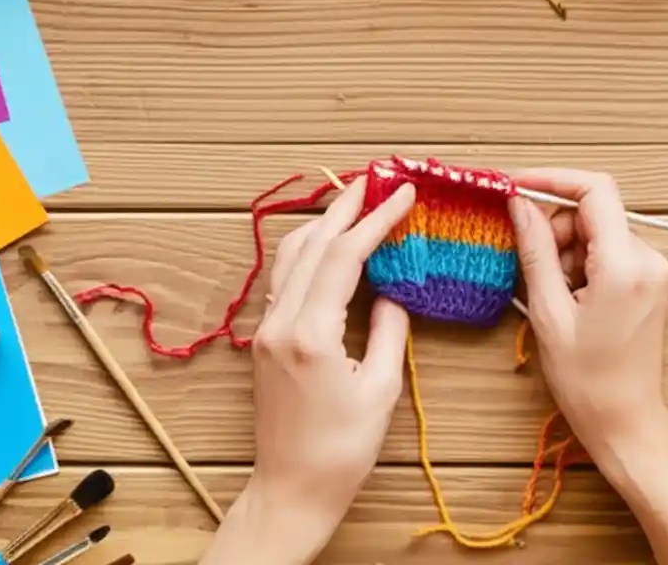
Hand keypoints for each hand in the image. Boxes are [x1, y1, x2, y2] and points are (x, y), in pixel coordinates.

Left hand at [202, 178, 415, 564]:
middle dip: (344, 207)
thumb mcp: (380, 389)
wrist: (291, 489)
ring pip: (291, 257)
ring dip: (322, 224)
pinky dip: (308, 252)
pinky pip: (285, 280)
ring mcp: (266, 330)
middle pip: (311, 245)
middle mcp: (280, 323)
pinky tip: (328, 247)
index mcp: (310, 333)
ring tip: (353, 202)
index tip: (403, 193)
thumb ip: (387, 331)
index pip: (344, 257)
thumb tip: (391, 295)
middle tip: (376, 179)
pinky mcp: (264, 341)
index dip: (376, 221)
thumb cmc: (340, 450)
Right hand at [507, 169, 667, 459]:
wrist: (624, 420)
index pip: (594, 190)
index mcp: (625, 265)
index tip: (516, 187)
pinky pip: (608, 251)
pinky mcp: (650, 279)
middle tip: (536, 271)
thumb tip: (519, 204)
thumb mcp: (549, 312)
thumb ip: (535, 250)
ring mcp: (654, 269)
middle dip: (557, 231)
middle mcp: (648, 259)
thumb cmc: (586, 379)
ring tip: (558, 298)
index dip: (552, 180)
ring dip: (568, 252)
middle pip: (593, 211)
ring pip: (597, 231)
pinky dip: (582, 265)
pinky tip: (573, 301)